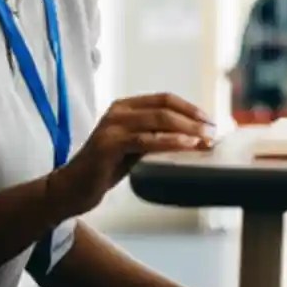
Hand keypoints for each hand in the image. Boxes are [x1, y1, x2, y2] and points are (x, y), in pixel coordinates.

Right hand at [48, 93, 212, 218]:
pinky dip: (171, 141)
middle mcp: (119, 111)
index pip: (165, 98)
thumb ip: (157, 136)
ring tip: (207, 139)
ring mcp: (113, 126)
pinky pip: (147, 140)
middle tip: (214, 132)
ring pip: (159, 120)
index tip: (211, 120)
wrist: (72, 188)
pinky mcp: (109, 145)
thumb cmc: (106, 168)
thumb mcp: (135, 146)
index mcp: (125, 106)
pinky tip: (188, 145)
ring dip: (188, 129)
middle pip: (165, 108)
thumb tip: (196, 137)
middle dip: (194, 119)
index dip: (190, 107)